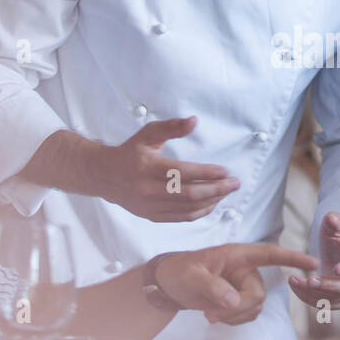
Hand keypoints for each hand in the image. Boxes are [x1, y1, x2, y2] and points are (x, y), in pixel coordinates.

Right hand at [98, 117, 239, 221]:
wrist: (105, 176)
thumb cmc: (130, 152)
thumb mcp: (148, 134)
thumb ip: (171, 127)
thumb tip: (194, 121)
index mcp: (147, 167)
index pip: (183, 173)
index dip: (207, 173)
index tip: (225, 171)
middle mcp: (148, 189)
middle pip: (189, 194)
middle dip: (216, 189)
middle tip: (234, 183)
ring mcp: (150, 206)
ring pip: (188, 208)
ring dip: (212, 201)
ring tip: (226, 192)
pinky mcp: (152, 216)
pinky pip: (181, 218)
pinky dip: (200, 212)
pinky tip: (212, 203)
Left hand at [154, 243, 317, 325]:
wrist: (170, 284)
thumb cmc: (180, 272)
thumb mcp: (191, 277)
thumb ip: (212, 287)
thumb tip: (234, 301)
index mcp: (238, 255)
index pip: (270, 254)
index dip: (293, 258)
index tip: (314, 263)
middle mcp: (246, 269)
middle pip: (258, 293)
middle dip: (237, 309)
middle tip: (211, 315)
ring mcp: (245, 285)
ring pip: (255, 307)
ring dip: (233, 317)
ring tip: (209, 314)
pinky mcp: (241, 299)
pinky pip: (249, 314)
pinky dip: (233, 320)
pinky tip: (216, 315)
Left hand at [288, 212, 339, 311]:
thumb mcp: (338, 228)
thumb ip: (335, 222)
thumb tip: (331, 218)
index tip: (337, 269)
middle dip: (330, 285)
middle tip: (310, 280)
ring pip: (339, 298)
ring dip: (316, 293)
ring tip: (297, 281)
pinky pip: (330, 305)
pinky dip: (312, 299)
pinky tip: (298, 288)